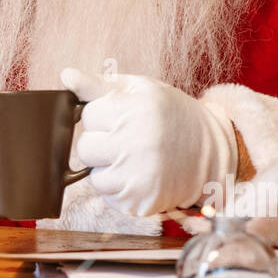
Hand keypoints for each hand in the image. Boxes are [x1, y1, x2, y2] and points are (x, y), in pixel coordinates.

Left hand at [61, 67, 238, 216]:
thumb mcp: (140, 89)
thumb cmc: (170, 115)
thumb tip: (66, 76)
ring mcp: (138, 177)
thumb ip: (99, 84)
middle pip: (85, 148)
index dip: (102, 116)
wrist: (211, 151)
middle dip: (100, 142)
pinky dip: (118, 186)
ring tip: (133, 157)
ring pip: (93, 175)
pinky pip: (108, 195)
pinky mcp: (140, 202)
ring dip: (107, 167)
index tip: (122, 117)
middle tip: (126, 138)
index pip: (88, 116)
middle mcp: (136, 145)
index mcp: (135, 111)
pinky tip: (138, 173)